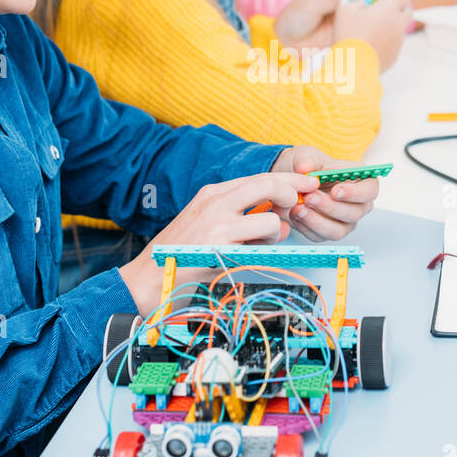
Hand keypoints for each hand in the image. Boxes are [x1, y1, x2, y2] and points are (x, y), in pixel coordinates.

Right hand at [118, 172, 318, 314]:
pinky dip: (261, 252)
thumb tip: (279, 220)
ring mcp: (216, 222)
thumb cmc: (177, 255)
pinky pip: (258, 244)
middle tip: (298, 206)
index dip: (289, 178)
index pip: (259, 176)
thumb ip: (240, 216)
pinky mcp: (219, 246)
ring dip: (274, 235)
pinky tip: (244, 257)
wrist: (147, 279)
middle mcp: (214, 201)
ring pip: (269, 218)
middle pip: (268, 182)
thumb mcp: (206, 224)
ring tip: (257, 245)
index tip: (309, 183)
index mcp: (211, 193)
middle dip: (292, 193)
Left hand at [271, 146, 378, 241]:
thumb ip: (306, 160)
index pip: (369, 191)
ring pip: (338, 230)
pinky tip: (295, 215)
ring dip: (317, 221)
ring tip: (299, 208)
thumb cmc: (309, 166)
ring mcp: (344, 221)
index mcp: (362, 181)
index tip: (336, 191)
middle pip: (354, 213)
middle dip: (330, 207)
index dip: (355, 193)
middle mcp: (358, 204)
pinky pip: (321, 236)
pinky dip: (306, 227)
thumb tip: (305, 168)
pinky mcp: (328, 232)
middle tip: (309, 197)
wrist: (293, 181)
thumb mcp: (307, 156)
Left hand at [275, 0, 372, 46]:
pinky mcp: (343, 25)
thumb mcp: (310, 6)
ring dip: (368, 4)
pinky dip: (365, 19)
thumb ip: (331, 1)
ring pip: (358, 4)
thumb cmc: (295, 18)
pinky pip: (356, 21)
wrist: (288, 41)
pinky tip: (373, 19)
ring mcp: (341, 10)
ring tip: (377, 6)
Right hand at [332, 0, 412, 71]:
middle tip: (381, 12)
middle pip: (408, 10)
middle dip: (398, 8)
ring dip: (391, 26)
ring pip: (401, 28)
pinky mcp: (395, 55)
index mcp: (389, 9)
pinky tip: (371, 45)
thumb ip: (359, 1)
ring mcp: (399, 41)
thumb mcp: (346, 10)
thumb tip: (366, 1)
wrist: (352, 65)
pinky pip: (394, 44)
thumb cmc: (348, 34)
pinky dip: (386, 42)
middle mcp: (399, 24)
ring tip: (371, 31)